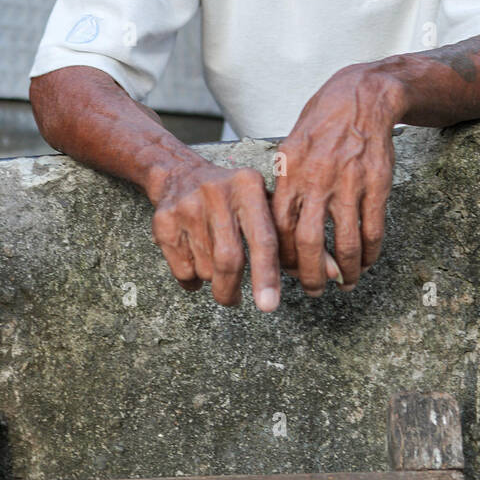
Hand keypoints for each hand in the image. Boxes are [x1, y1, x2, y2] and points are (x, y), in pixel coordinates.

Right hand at [151, 162, 280, 310]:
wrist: (179, 174)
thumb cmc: (231, 196)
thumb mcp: (259, 198)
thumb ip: (283, 229)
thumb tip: (316, 269)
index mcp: (248, 186)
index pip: (262, 238)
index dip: (266, 275)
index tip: (269, 306)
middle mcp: (217, 193)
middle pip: (228, 260)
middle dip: (231, 290)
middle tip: (234, 301)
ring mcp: (188, 206)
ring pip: (205, 269)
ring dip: (213, 279)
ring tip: (214, 265)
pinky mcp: (164, 221)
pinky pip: (182, 270)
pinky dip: (192, 279)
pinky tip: (195, 262)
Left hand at [272, 63, 402, 296]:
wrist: (362, 97)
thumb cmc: (322, 124)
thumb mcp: (291, 147)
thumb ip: (285, 185)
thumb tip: (277, 225)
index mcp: (290, 173)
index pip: (279, 227)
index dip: (281, 257)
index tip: (284, 272)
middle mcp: (317, 180)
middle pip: (309, 242)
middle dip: (310, 275)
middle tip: (314, 291)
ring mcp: (349, 183)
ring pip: (346, 243)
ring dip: (346, 271)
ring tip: (345, 283)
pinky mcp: (377, 184)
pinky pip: (373, 229)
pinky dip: (370, 253)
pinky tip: (366, 262)